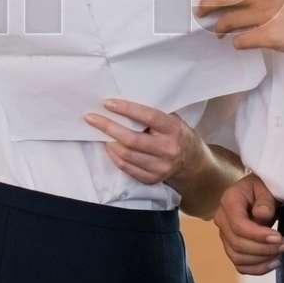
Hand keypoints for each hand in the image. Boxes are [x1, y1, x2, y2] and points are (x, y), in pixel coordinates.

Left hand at [84, 98, 204, 185]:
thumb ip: (152, 113)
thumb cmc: (176, 134)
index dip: (127, 109)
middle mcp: (169, 149)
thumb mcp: (172, 119)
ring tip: (99, 132)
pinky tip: (109, 146)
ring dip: (109, 142)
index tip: (108, 103)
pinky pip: (127, 168)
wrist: (192, 162)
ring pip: (126, 155)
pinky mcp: (153, 179)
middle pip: (132, 140)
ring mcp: (161, 167)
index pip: (148, 117)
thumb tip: (122, 104)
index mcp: (174, 129)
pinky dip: (114, 156)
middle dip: (108, 127)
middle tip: (91, 118)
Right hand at [213, 175, 283, 274]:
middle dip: (265, 249)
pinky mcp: (232, 247)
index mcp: (229, 201)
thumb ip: (265, 200)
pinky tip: (274, 262)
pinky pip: (241, 266)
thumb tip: (261, 215)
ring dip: (262, 260)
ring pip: (238, 257)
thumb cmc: (263, 187)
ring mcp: (225, 235)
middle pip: (238, 244)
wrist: (259, 192)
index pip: (238, 225)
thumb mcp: (266, 186)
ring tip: (282, 252)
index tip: (279, 237)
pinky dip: (258, 268)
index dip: (258, 235)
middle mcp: (222, 219)